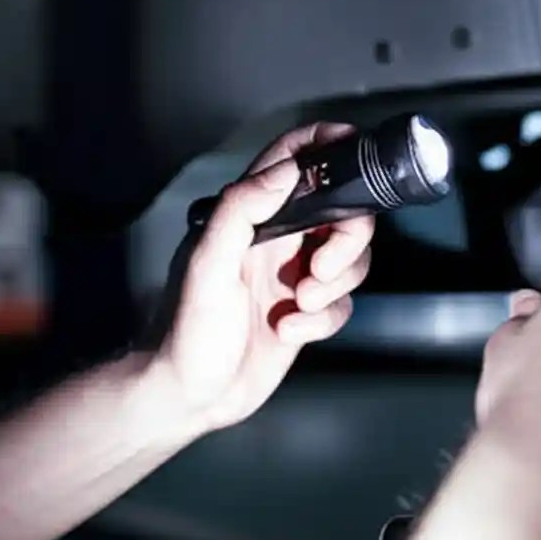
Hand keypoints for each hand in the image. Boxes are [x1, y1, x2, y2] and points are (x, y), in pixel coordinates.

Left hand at [155, 123, 373, 433]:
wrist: (188, 396)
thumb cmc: (186, 329)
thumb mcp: (209, 263)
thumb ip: (241, 210)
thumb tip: (286, 170)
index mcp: (251, 217)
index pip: (292, 159)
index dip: (326, 144)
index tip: (354, 149)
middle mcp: (278, 240)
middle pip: (343, 212)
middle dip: (347, 240)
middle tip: (319, 270)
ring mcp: (294, 276)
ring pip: (351, 259)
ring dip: (336, 284)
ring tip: (298, 305)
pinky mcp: (307, 312)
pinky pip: (343, 303)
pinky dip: (324, 319)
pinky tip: (289, 330)